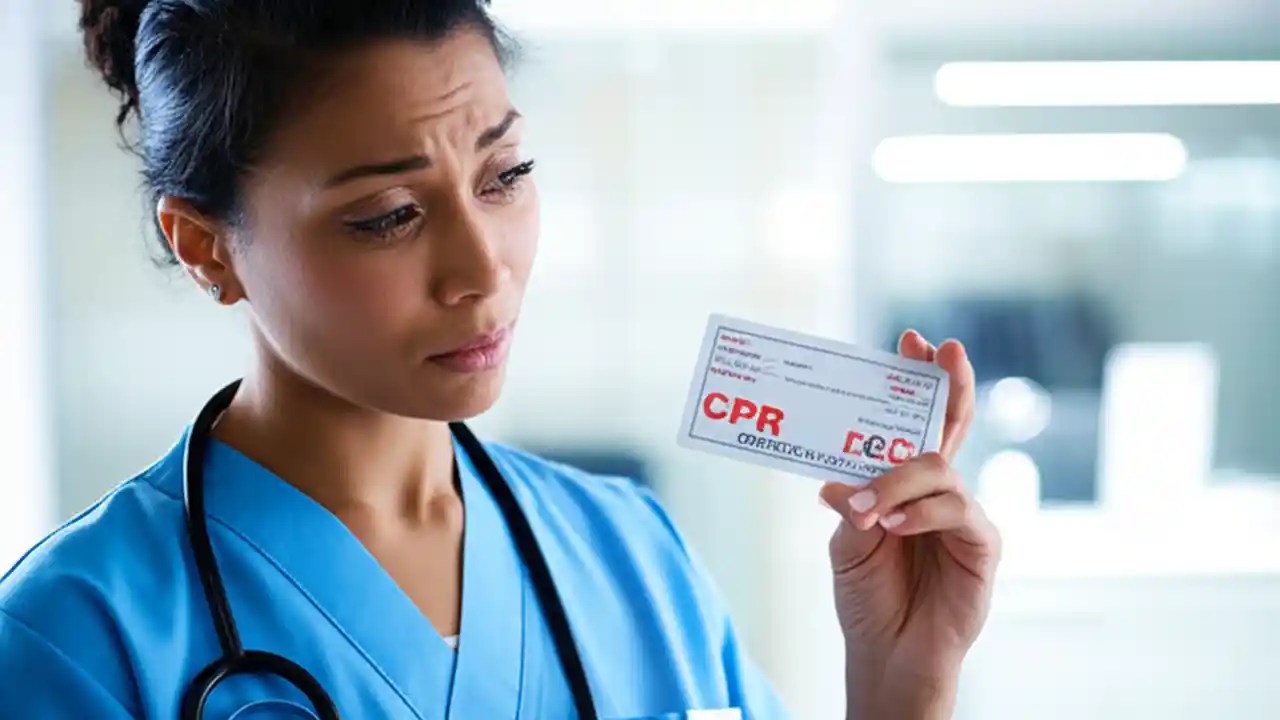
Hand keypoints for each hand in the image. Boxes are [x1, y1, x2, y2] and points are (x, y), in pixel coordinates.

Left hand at [819, 331, 1000, 718]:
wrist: (888, 654)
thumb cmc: (869, 596)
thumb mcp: (847, 544)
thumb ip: (850, 506)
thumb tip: (840, 479)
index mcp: (906, 483)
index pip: (915, 424)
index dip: (917, 383)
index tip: (909, 342)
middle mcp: (939, 492)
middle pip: (951, 427)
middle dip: (945, 384)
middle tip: (937, 348)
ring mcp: (963, 515)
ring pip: (940, 470)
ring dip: (897, 482)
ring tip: (866, 510)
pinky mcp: (982, 546)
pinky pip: (957, 512)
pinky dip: (920, 514)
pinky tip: (892, 527)